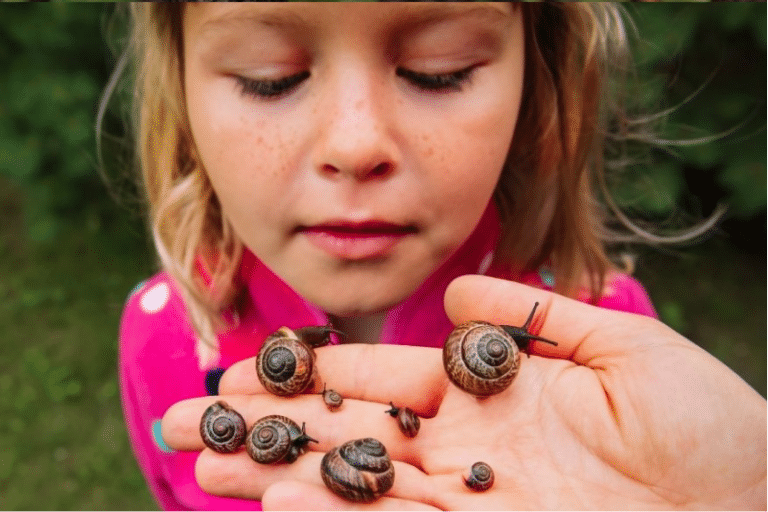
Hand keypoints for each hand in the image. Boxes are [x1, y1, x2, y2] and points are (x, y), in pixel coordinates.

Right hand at [161, 275, 766, 510]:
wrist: (753, 510)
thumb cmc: (712, 432)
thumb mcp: (627, 350)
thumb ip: (539, 317)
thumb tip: (465, 292)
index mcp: (490, 397)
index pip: (382, 381)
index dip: (315, 376)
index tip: (249, 370)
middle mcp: (465, 452)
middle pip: (348, 436)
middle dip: (267, 428)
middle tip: (189, 421)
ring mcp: (469, 501)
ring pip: (355, 487)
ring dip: (279, 477)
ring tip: (209, 465)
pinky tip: (278, 499)